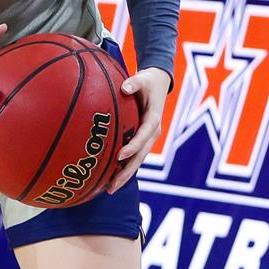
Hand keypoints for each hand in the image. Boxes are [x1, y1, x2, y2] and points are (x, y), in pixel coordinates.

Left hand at [108, 66, 172, 192]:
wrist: (159, 83)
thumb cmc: (148, 81)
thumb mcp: (142, 78)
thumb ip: (133, 83)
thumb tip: (124, 87)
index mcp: (154, 119)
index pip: (144, 136)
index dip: (133, 147)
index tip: (119, 156)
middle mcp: (152, 133)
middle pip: (140, 156)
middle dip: (127, 172)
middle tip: (111, 186)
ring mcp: (148, 138)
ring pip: (137, 160)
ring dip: (124, 175)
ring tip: (109, 189)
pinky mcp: (143, 140)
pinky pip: (133, 156)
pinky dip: (123, 167)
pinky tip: (109, 178)